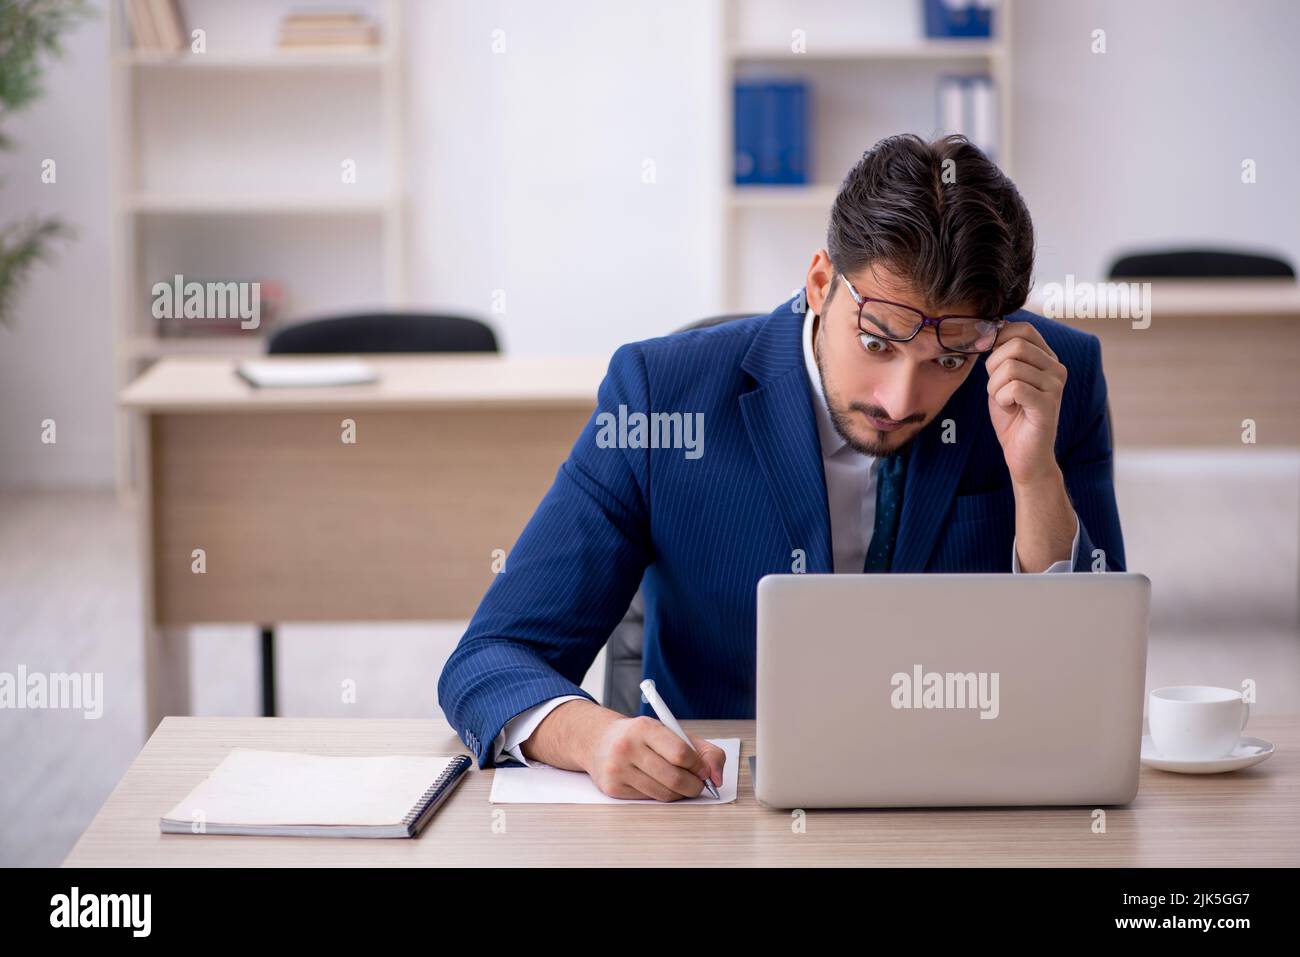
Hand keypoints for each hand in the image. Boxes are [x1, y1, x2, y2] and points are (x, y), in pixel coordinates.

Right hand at [586, 715, 725, 801]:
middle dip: (694, 786)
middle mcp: (628, 747)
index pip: (681, 753)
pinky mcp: (613, 788)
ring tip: (681, 785)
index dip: (699, 766)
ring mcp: (618, 769)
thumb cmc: (642, 737)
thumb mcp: (671, 733)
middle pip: (674, 778)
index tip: (704, 771)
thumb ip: (704, 751)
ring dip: (680, 793)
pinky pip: (649, 799)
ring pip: (663, 793)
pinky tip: (659, 784)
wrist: (601, 741)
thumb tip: (717, 777)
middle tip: (698, 785)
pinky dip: (661, 795)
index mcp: (645, 727)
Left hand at [984, 322, 1067, 486]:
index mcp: (1047, 358)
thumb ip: (1000, 355)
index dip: (998, 339)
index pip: (1023, 329)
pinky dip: (1002, 399)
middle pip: (1015, 345)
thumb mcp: (1002, 379)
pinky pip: (1014, 387)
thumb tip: (989, 328)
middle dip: (993, 366)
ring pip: (1011, 367)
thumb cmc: (1012, 417)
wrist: (1024, 455)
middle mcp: (1057, 368)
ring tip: (1005, 402)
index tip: (988, 361)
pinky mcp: (1048, 404)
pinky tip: (1010, 409)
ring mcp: (1055, 386)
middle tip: (997, 388)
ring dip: (995, 387)